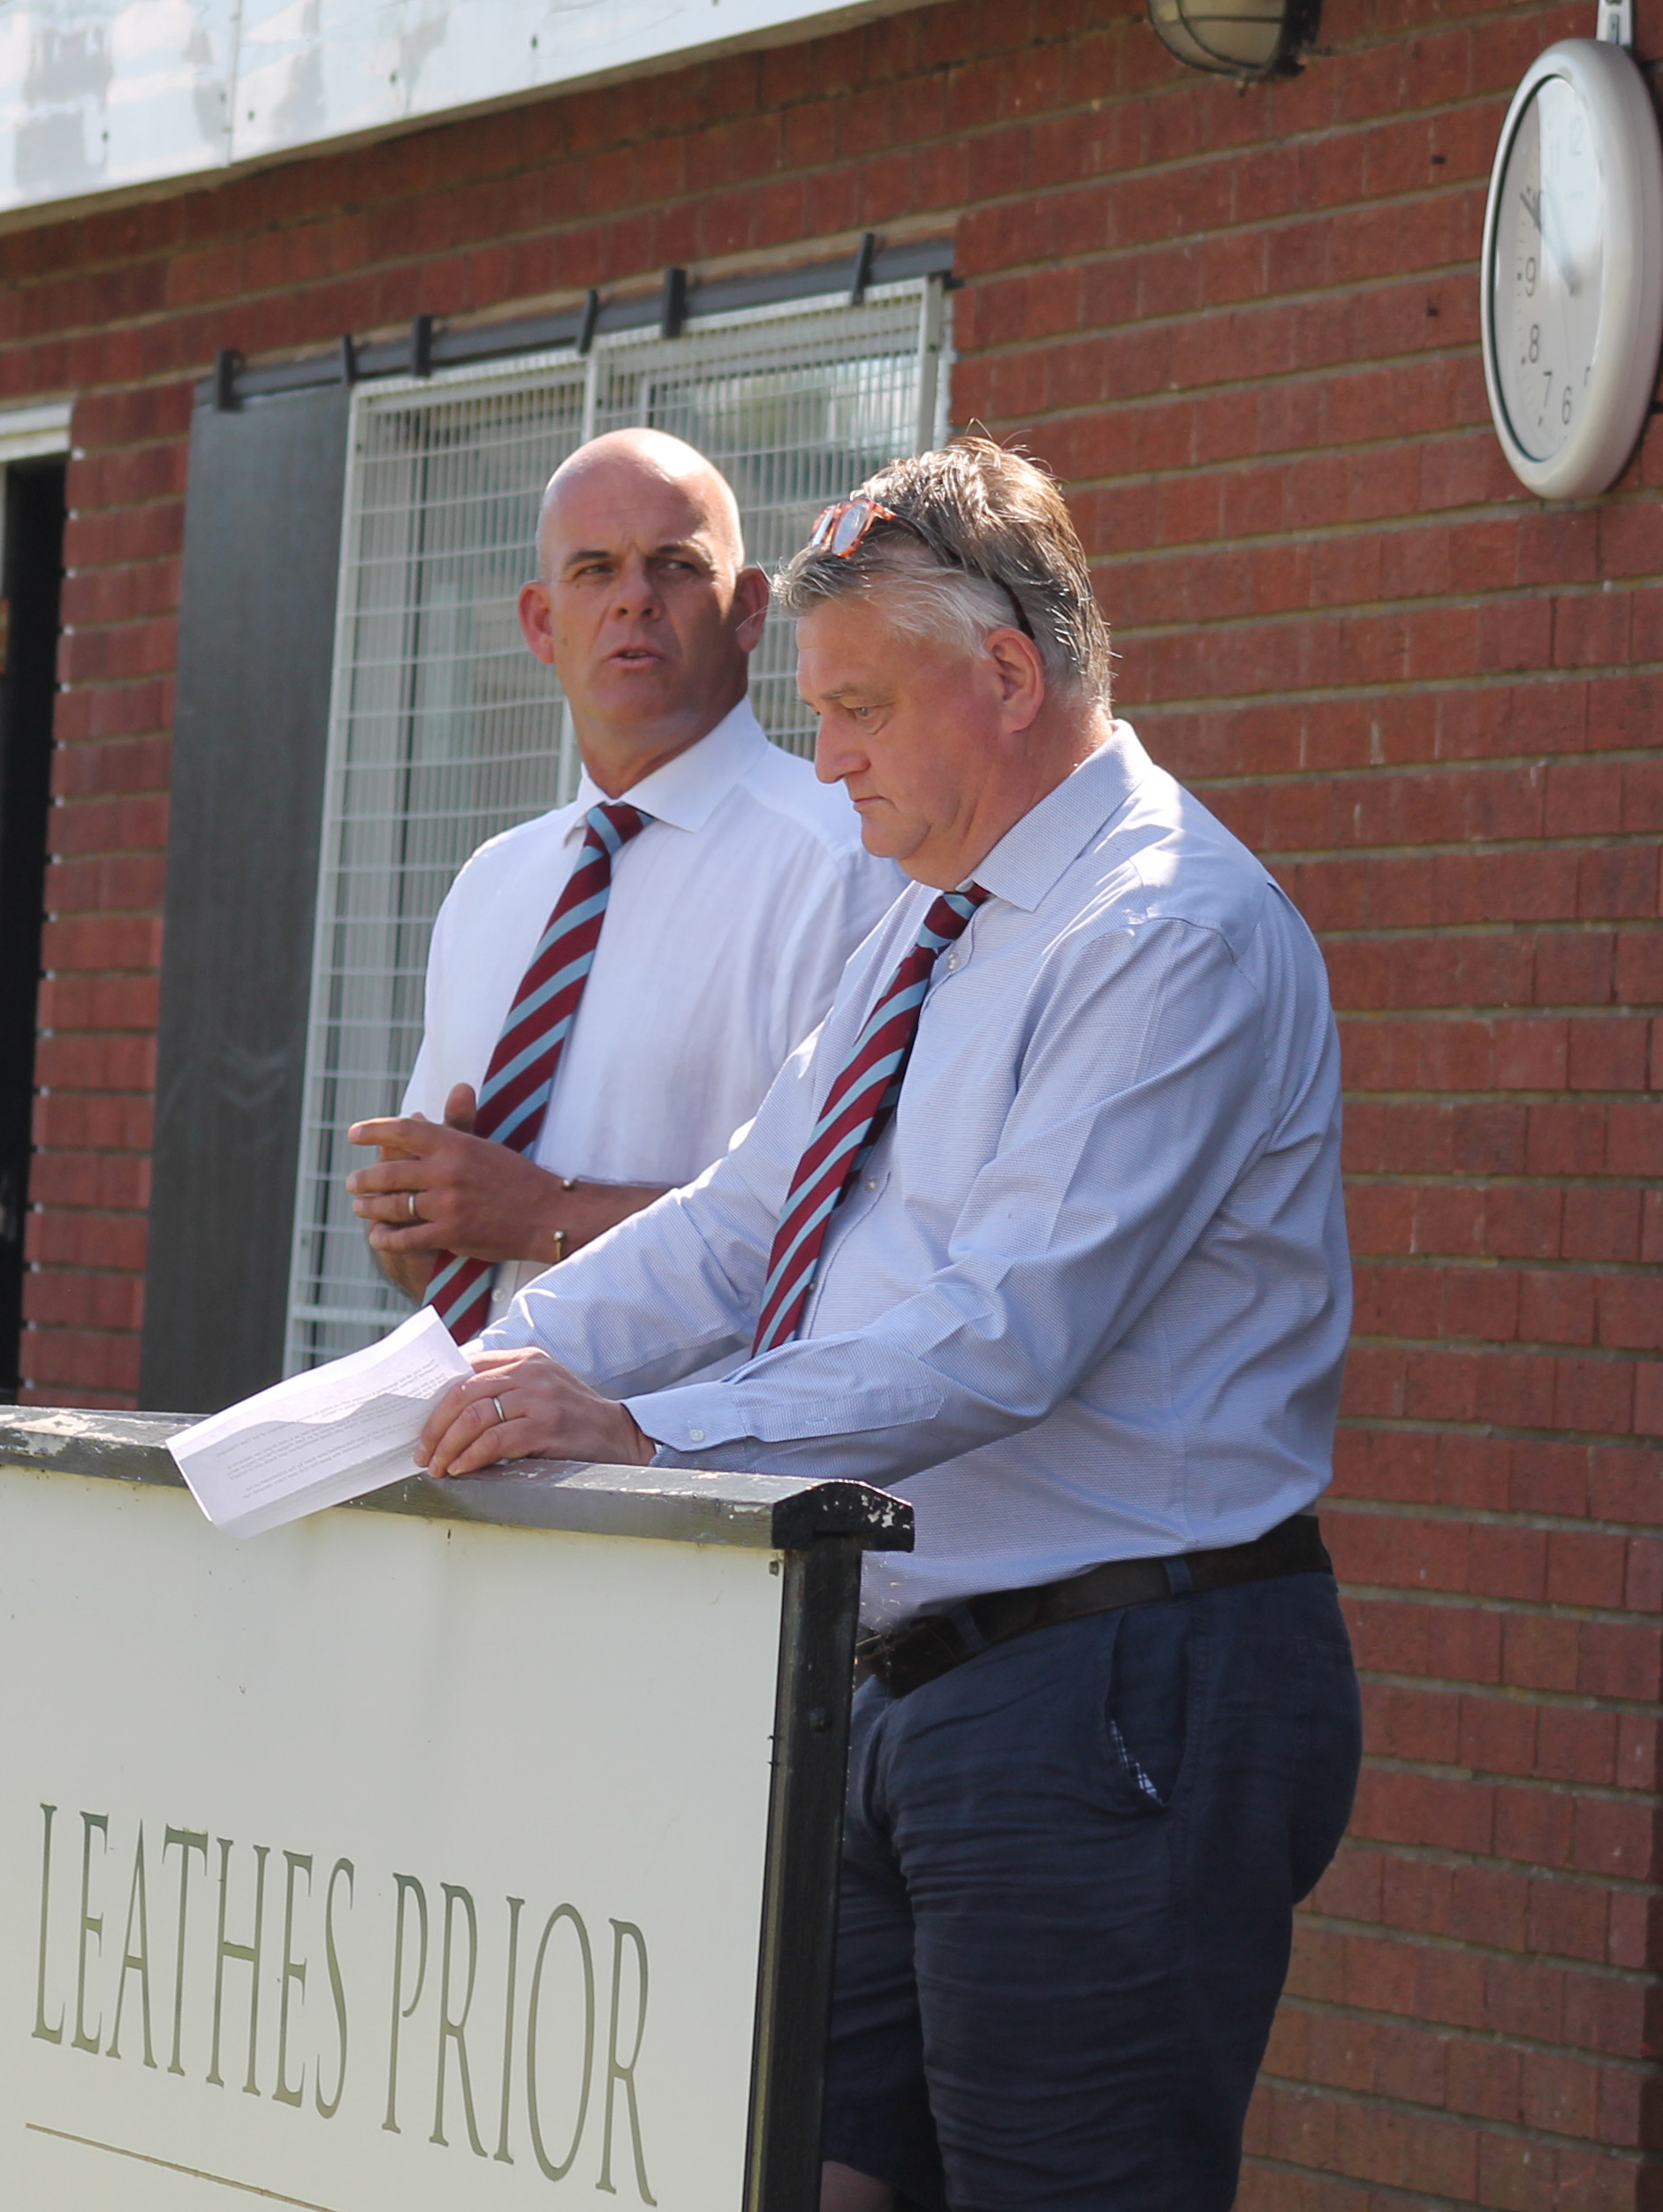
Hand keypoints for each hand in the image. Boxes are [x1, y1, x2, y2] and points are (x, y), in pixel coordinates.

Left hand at [347, 1084, 668, 1267]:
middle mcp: (448, 1171)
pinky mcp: (451, 1234)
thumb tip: (419, 1114)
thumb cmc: (518, 1178)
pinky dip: (387, 1238)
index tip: (354, 1135)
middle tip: (353, 1182)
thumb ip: (451, 1132)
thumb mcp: (485, 1146)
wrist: (548, 1214)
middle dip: (364, 1179)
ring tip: (359, 1207)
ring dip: (369, 1208)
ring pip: (392, 1206)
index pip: (405, 1130)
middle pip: (389, 1172)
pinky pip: (406, 1238)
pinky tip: (378, 1237)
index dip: (374, 1131)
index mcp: (456, 1144)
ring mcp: (447, 1204)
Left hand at [416, 1347, 654, 1477]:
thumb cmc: (572, 1419)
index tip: (419, 1422)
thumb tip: (447, 1410)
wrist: (621, 1436)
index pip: (466, 1368)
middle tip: (423, 1452)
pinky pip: (495, 1440)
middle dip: (434, 1426)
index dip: (436, 1396)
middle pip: (463, 1393)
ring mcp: (539, 1397)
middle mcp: (530, 1372)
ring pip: (474, 1416)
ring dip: (447, 1445)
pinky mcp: (547, 1425)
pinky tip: (462, 1468)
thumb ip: (503, 1389)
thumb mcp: (539, 1390)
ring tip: (438, 1466)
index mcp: (524, 1359)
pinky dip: (471, 1456)